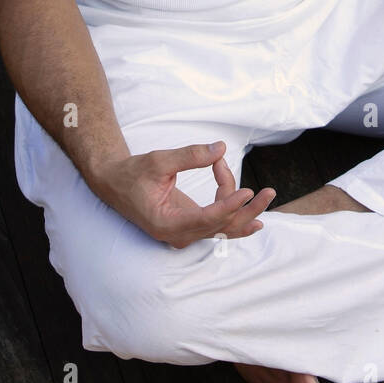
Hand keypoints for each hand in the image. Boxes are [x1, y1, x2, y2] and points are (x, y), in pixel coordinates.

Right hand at [91, 141, 275, 248]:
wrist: (115, 183)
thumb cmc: (134, 173)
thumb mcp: (159, 160)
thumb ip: (189, 155)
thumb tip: (220, 148)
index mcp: (166, 223)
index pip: (205, 219)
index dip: (228, 205)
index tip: (247, 191)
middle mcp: (177, 235)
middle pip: (220, 227)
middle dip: (246, 209)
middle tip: (268, 191)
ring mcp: (184, 233)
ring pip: (222, 228)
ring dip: (245, 212)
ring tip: (267, 194)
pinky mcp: (189, 226)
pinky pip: (217, 226)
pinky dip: (236, 219)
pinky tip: (256, 219)